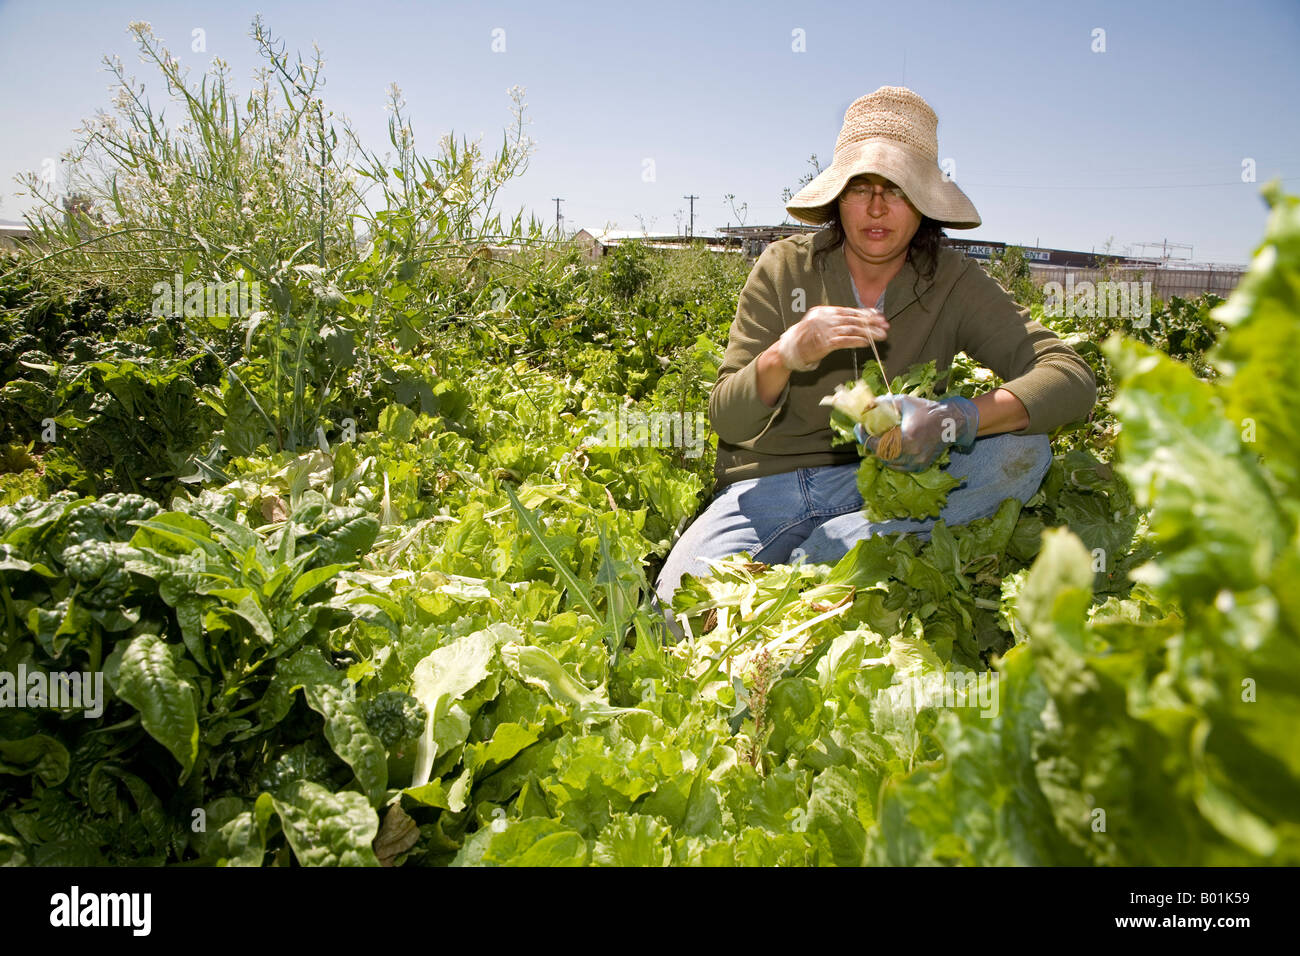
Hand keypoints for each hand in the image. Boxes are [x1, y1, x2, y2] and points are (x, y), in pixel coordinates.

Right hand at [776, 306, 887, 371]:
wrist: (789, 350)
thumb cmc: (806, 339)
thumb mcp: (819, 324)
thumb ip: (836, 321)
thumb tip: (859, 321)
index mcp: (824, 311)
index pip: (849, 310)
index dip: (866, 313)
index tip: (879, 316)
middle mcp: (824, 318)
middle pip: (853, 319)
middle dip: (871, 323)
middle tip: (885, 326)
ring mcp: (824, 330)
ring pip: (852, 329)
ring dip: (869, 333)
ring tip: (881, 336)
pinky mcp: (824, 343)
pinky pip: (845, 341)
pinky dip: (858, 341)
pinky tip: (867, 343)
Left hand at [855, 394, 979, 471]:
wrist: (951, 422)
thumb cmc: (927, 410)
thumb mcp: (904, 401)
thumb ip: (882, 403)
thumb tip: (865, 407)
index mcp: (908, 438)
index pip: (877, 445)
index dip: (864, 437)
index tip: (860, 427)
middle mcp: (913, 454)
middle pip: (881, 456)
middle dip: (871, 445)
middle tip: (867, 434)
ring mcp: (917, 462)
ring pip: (890, 464)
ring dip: (881, 453)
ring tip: (878, 440)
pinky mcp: (920, 467)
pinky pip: (900, 467)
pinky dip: (892, 459)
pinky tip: (890, 448)